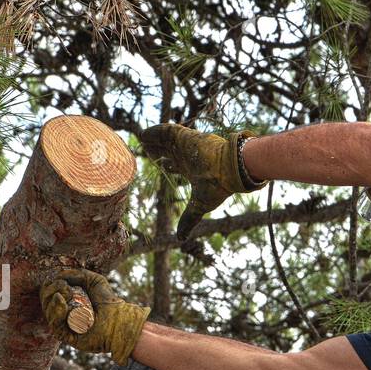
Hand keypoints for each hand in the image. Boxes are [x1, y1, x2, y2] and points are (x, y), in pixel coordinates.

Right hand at [39, 268, 147, 363]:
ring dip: (53, 300)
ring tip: (67, 293)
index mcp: (65, 304)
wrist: (119, 318)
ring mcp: (65, 327)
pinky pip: (56, 326)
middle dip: (51, 291)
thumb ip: (77, 274)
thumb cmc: (108, 301)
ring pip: (49, 313)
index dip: (50, 286)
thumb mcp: (94, 281)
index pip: (48, 295)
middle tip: (66, 287)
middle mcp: (62, 316)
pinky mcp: (68, 337)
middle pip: (46, 303)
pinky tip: (60, 302)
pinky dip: (55, 313)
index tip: (62, 282)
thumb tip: (58, 276)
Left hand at [138, 125, 263, 238]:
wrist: (229, 170)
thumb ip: (189, 220)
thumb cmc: (217, 187)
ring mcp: (185, 145)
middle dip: (158, 150)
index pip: (177, 165)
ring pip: (165, 140)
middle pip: (169, 151)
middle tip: (146, 150)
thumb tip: (181, 238)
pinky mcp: (183, 136)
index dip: (167, 165)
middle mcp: (188, 156)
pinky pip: (164, 131)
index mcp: (192, 170)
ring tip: (141, 138)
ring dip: (153, 139)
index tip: (160, 164)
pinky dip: (152, 132)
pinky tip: (142, 134)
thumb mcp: (199, 205)